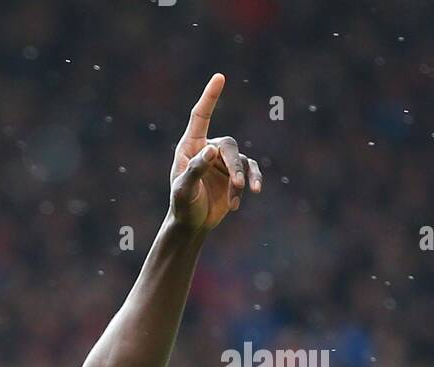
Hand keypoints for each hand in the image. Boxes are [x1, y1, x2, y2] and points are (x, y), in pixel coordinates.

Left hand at [170, 73, 262, 232]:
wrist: (192, 224)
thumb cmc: (183, 205)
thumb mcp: (184, 189)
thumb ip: (196, 169)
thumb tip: (212, 149)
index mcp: (190, 147)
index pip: (201, 117)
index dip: (210, 97)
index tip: (220, 77)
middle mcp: (208, 149)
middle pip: (229, 145)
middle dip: (234, 165)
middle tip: (238, 186)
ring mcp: (223, 161)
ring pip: (242, 160)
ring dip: (242, 178)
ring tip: (238, 197)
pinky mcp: (235, 174)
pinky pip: (250, 171)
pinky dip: (251, 183)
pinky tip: (243, 200)